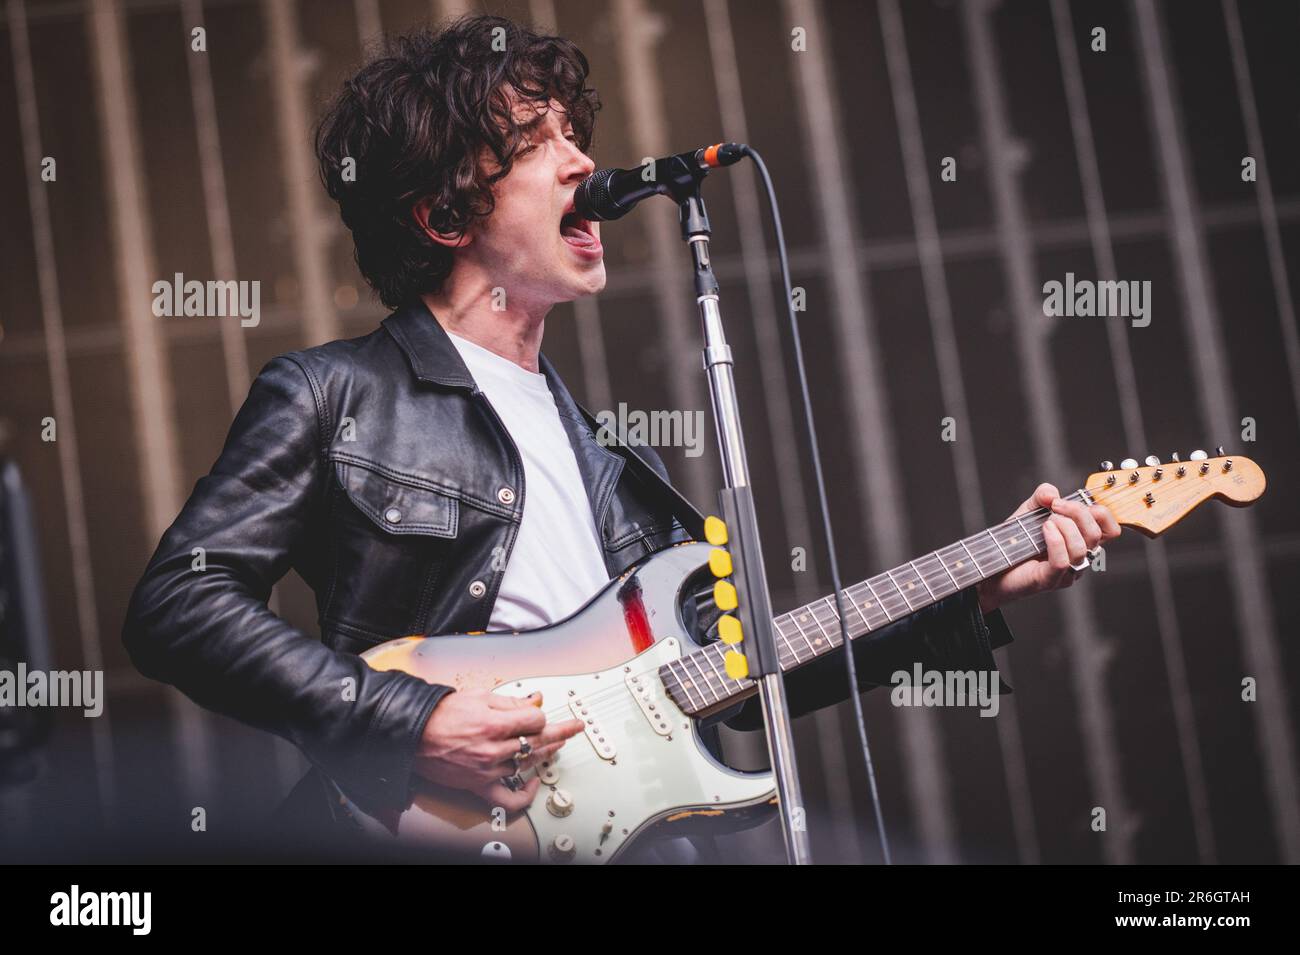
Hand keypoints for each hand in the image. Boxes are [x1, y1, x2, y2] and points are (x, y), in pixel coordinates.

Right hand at [412, 689, 583, 810]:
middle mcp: (492, 749)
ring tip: (554, 745)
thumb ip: (510, 702)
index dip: (540, 715)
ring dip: (544, 754)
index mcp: (493, 724)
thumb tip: (535, 700)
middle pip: (537, 742)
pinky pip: (508, 798)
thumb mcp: (478, 697)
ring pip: (526, 764)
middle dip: (559, 732)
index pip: (535, 721)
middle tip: (573, 727)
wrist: (414, 733)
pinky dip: (525, 794)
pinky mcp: (479, 785)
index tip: (539, 712)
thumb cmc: (441, 714)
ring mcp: (487, 770)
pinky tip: (534, 783)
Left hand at [976, 483, 1119, 613]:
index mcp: (1082, 540)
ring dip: (1064, 526)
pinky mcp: (1050, 580)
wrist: (992, 564)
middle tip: (1054, 507)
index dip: (1098, 510)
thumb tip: (1053, 494)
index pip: (1110, 528)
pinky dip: (1055, 540)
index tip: (1070, 502)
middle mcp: (1079, 557)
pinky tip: (1044, 530)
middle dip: (1077, 512)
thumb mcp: (1030, 510)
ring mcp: (1067, 572)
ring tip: (1046, 522)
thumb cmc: (1016, 541)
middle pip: (1097, 533)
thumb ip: (1042, 496)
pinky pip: (1063, 561)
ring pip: (1082, 547)